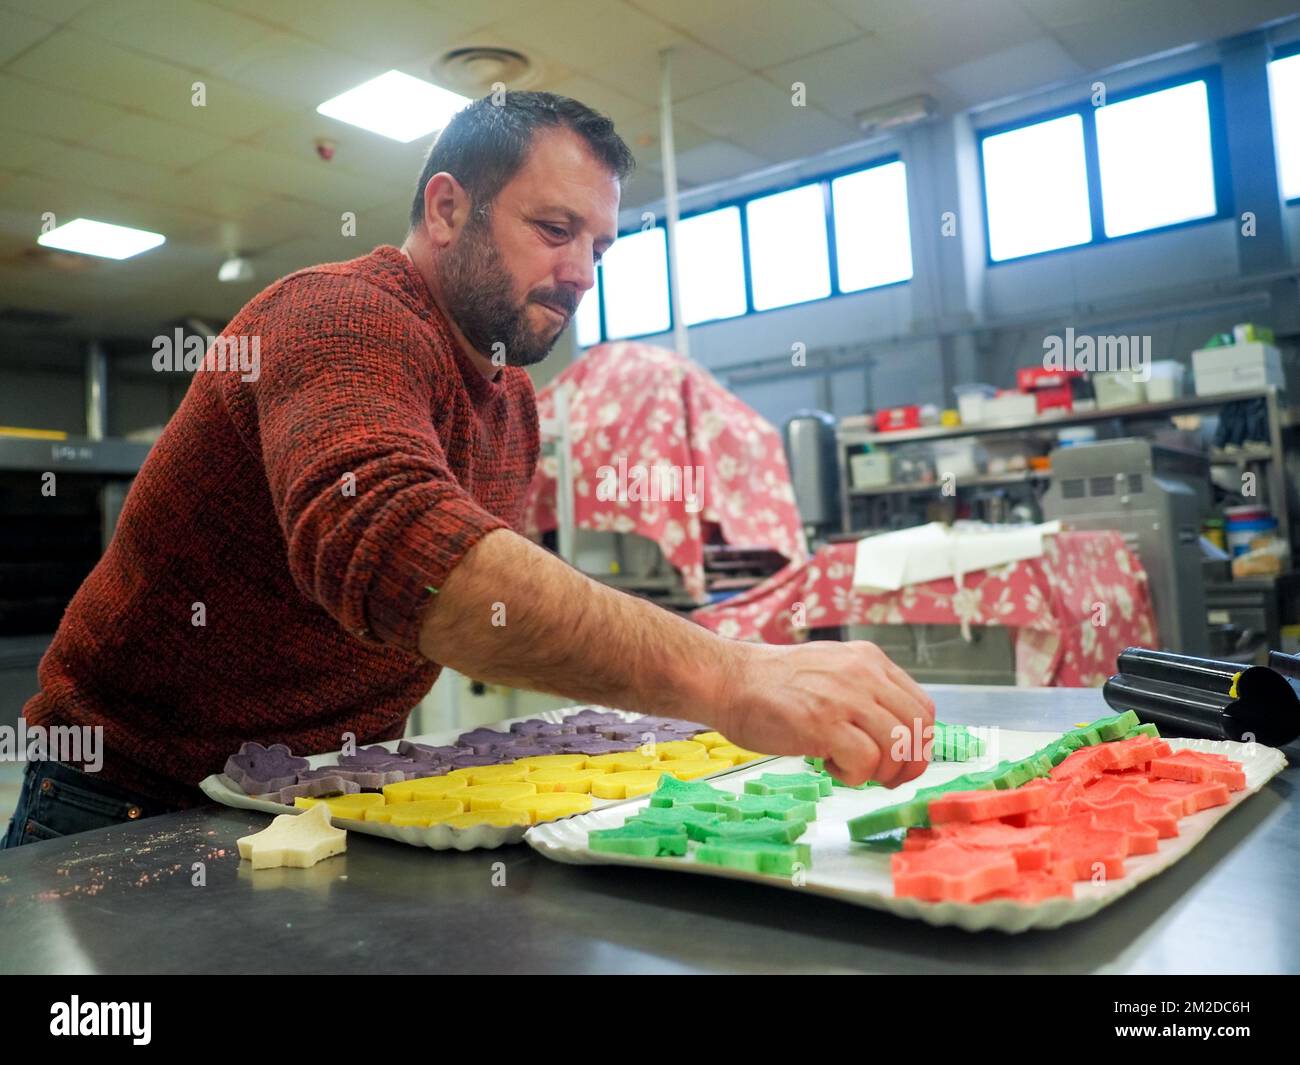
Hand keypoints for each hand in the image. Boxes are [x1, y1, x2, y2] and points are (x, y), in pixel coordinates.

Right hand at [715, 640, 935, 787]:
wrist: (729, 680)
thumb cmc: (773, 686)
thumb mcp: (832, 672)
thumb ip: (864, 693)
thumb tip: (895, 735)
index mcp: (869, 660)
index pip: (922, 708)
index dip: (918, 743)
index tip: (901, 761)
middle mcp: (863, 674)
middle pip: (917, 730)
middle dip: (907, 765)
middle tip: (883, 778)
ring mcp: (844, 697)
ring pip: (898, 747)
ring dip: (880, 771)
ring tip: (850, 768)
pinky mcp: (823, 723)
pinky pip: (866, 761)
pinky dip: (854, 776)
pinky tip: (829, 766)